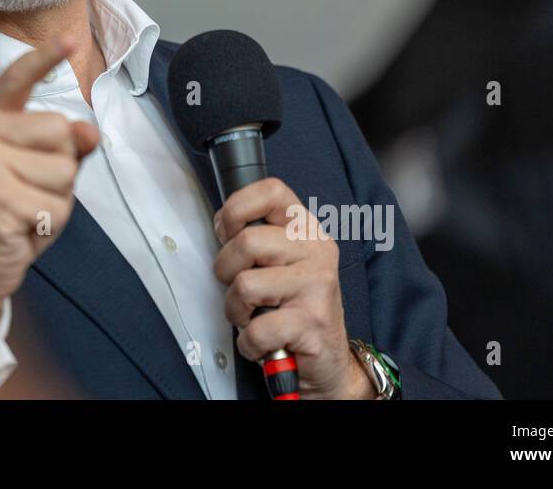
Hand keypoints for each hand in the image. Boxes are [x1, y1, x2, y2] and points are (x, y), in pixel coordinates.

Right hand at [0, 36, 101, 335]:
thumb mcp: (40, 168)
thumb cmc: (9, 207)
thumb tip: (88, 132)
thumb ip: (65, 144)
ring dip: (57, 197)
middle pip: (61, 128)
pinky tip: (23, 225)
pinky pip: (56, 203)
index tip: (71, 38)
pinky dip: (50, 221)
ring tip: (25, 207)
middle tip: (28, 188)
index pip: (19, 77)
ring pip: (64, 168)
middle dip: (61, 167)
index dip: (45, 59)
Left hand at [212, 176, 372, 398]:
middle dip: (226, 271)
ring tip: (254, 317)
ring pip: (245, 284)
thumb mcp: (280, 263)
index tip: (228, 233)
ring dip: (236, 310)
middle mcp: (317, 250)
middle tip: (241, 291)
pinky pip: (255, 329)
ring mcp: (318, 284)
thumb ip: (257, 238)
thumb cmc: (294, 309)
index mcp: (306, 229)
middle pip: (246, 241)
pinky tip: (265, 342)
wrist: (329, 361)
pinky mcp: (313, 322)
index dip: (237, 208)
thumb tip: (223, 223)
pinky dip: (249, 343)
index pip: (271, 191)